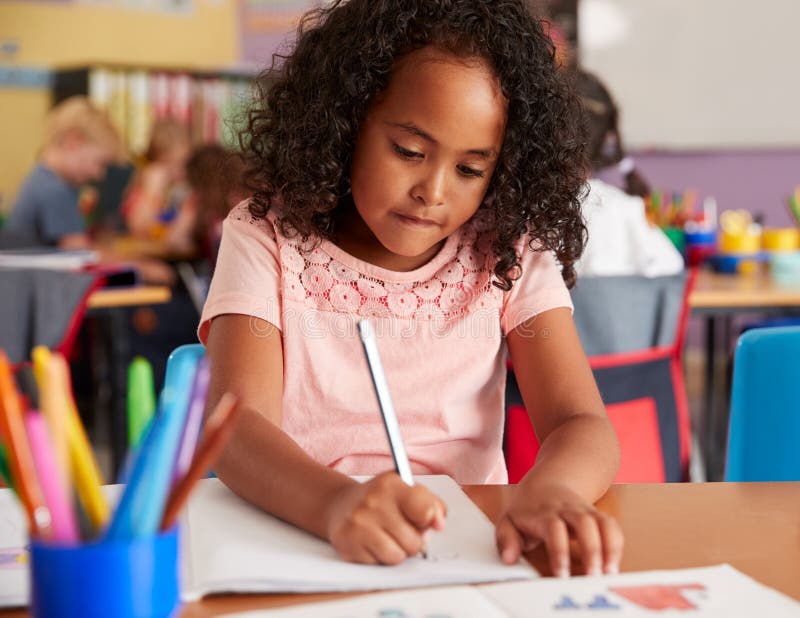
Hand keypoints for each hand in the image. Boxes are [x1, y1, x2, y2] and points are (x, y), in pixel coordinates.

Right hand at [325, 471, 445, 564]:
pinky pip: (378, 565)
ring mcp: (358, 524)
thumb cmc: (381, 500)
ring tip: (386, 538)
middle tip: (401, 531)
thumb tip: (439, 525)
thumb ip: (432, 505)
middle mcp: (373, 502)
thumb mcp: (407, 491)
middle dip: (412, 541)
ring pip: (397, 557)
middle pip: (414, 541)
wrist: (340, 505)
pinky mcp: (347, 544)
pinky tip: (370, 543)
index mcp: (392, 484)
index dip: (429, 521)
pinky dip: (378, 558)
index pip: (426, 511)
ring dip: (396, 552)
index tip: (423, 520)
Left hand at [495, 483, 622, 576]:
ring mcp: (585, 511)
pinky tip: (613, 565)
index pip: (553, 528)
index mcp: (543, 513)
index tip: (562, 574)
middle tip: (592, 576)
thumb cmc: (527, 508)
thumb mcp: (508, 520)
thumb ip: (506, 540)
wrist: (548, 482)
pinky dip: (616, 544)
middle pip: (584, 523)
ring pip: (602, 523)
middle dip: (591, 549)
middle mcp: (567, 510)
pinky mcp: (597, 516)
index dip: (559, 551)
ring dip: (609, 548)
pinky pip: (612, 526)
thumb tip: (508, 559)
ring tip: (609, 573)